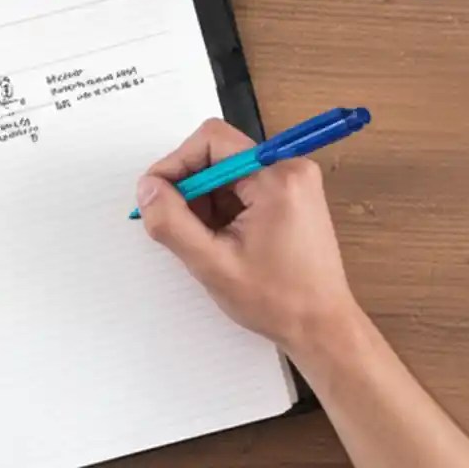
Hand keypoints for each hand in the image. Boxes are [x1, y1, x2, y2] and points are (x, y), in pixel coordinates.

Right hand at [137, 118, 362, 356]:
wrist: (321, 327)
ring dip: (205, 202)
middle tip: (181, 227)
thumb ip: (171, 222)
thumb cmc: (279, 300)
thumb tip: (147, 189)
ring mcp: (291, 181)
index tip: (157, 196)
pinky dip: (221, 209)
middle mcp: (289, 169)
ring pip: (225, 172)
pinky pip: (240, 187)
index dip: (176, 163)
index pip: (211, 140)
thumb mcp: (212, 264)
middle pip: (217, 154)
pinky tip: (222, 240)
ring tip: (208, 242)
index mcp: (277, 178)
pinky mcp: (289, 195)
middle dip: (190, 189)